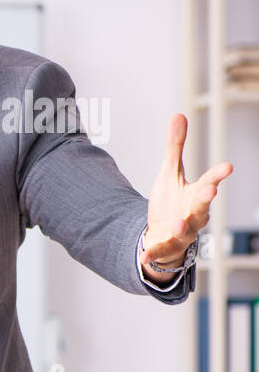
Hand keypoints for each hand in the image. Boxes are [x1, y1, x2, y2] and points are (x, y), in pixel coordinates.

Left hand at [142, 114, 232, 281]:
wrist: (164, 233)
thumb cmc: (173, 201)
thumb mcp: (170, 172)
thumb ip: (175, 147)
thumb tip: (178, 115)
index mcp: (196, 195)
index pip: (209, 182)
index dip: (218, 175)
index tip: (228, 166)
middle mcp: (194, 214)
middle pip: (202, 207)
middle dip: (206, 199)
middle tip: (211, 190)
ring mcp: (181, 232)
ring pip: (185, 231)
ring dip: (182, 227)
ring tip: (176, 223)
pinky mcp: (165, 246)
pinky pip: (160, 251)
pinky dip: (153, 253)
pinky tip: (143, 256)